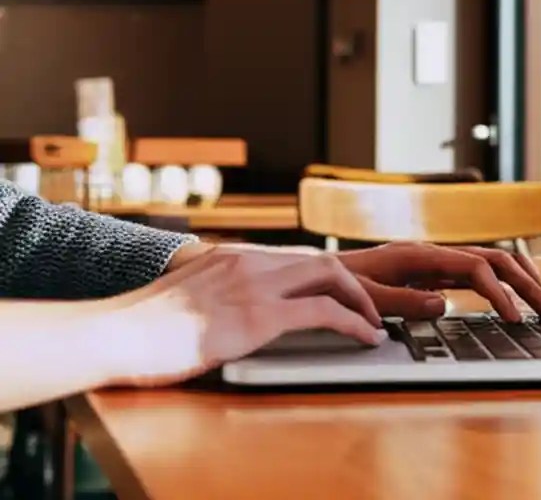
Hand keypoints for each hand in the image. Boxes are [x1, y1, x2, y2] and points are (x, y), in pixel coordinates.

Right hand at [107, 245, 385, 386]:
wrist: (114, 333)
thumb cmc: (140, 327)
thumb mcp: (187, 296)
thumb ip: (217, 294)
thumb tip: (230, 314)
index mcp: (232, 256)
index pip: (295, 257)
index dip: (326, 276)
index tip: (343, 293)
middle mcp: (248, 261)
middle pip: (322, 260)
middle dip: (354, 284)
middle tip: (369, 309)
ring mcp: (254, 285)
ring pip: (332, 276)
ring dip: (362, 301)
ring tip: (373, 324)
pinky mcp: (258, 315)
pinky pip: (325, 312)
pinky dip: (354, 323)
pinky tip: (365, 337)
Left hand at [337, 242, 540, 321]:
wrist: (318, 273)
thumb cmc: (337, 284)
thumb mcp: (364, 296)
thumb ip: (402, 301)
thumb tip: (444, 304)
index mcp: (420, 254)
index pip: (475, 268)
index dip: (500, 292)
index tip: (515, 319)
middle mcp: (433, 252)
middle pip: (495, 259)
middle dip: (527, 284)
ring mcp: (435, 260)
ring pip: (491, 261)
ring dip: (521, 280)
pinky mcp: (433, 271)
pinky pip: (477, 271)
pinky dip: (503, 281)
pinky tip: (514, 297)